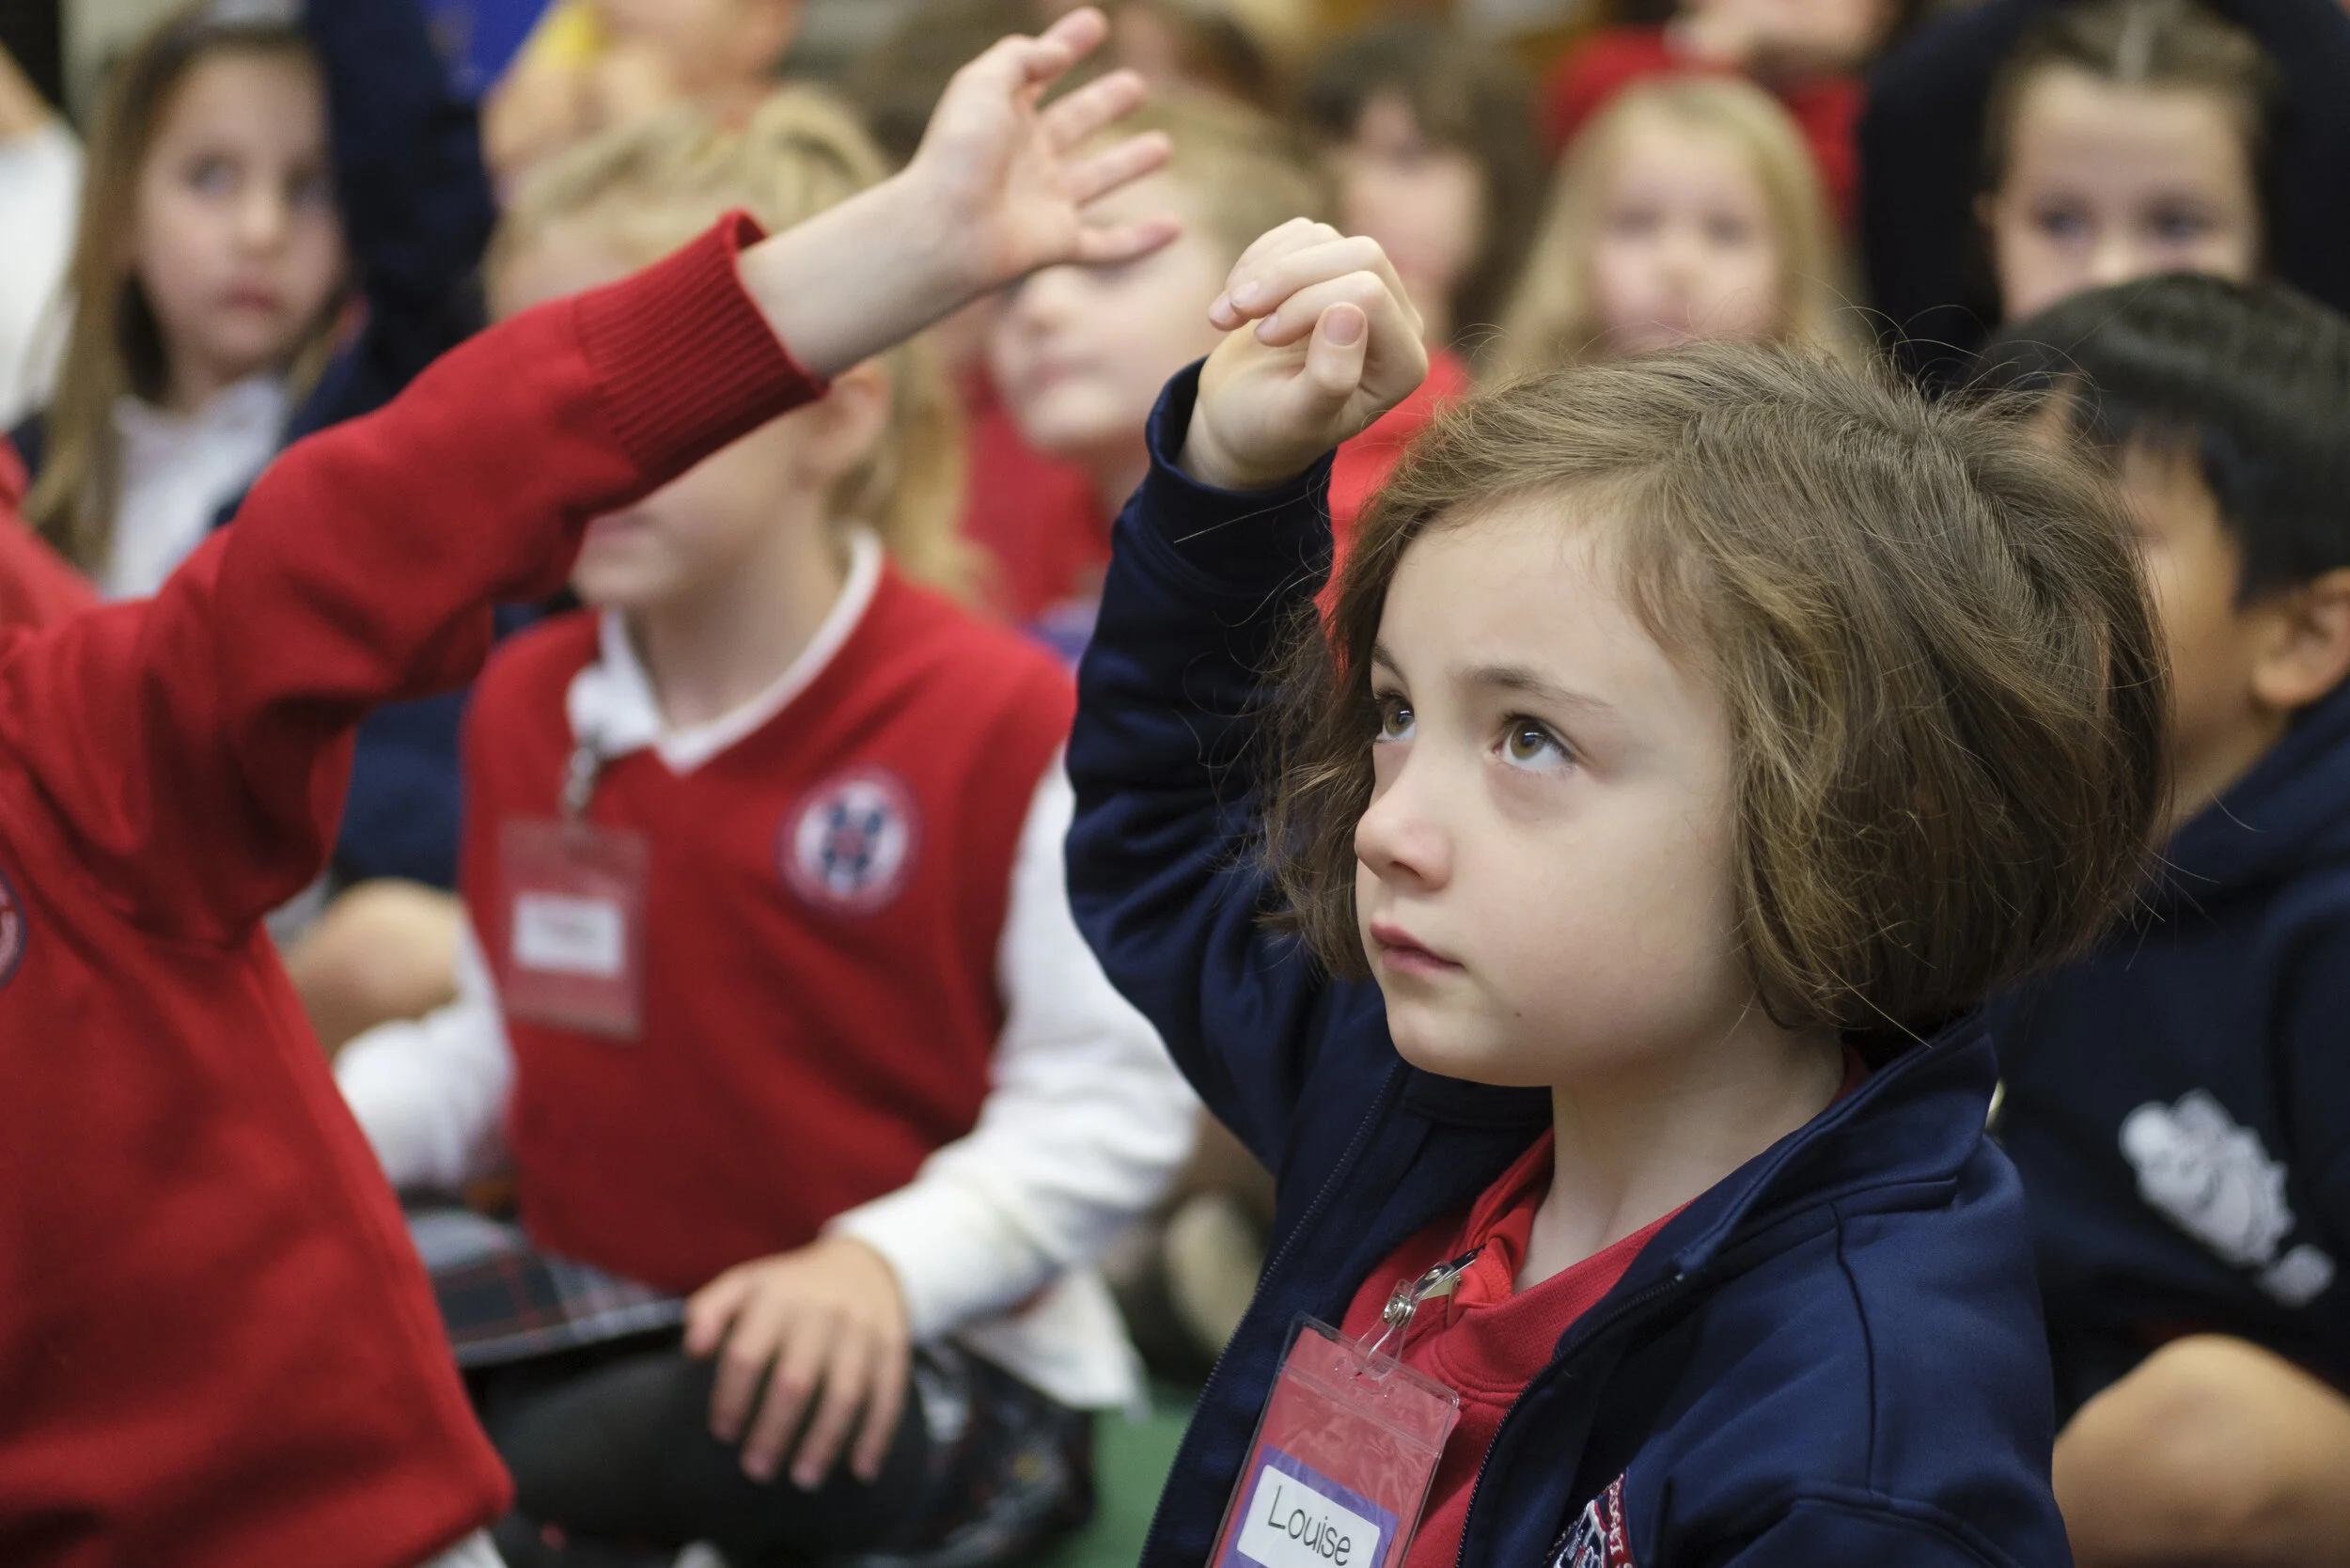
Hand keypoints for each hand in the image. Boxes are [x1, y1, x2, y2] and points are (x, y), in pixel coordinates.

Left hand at [683, 1235, 911, 1488]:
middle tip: (757, 1470)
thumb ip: (711, 1309)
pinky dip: (876, 1435)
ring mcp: (861, 1327)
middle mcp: (821, 1310)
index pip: (746, 1354)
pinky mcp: (893, 1344)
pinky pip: (888, 1394)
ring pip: (845, 1393)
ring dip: (824, 1442)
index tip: (722, 1434)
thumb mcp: (746, 1283)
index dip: (731, 1398)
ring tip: (804, 1479)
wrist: (863, 1263)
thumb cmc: (790, 1288)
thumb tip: (692, 1350)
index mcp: (776, 1297)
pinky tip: (861, 1469)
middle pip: (795, 1381)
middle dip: (774, 1432)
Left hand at [904, 6, 1180, 291]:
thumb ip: (1021, 58)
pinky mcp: (1057, 244)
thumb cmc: (960, 153)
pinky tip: (1175, 230)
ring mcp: (1043, 202)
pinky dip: (1142, 241)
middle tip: (1137, 86)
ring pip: (1097, 180)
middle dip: (1105, 104)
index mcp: (1003, 117)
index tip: (1096, 22)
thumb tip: (1056, 52)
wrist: (947, 229)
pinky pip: (1107, 246)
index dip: (1067, 44)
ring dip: (1130, 163)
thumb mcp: (983, 84)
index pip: (1041, 71)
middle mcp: (1025, 158)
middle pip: (1075, 123)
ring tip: (1165, 147)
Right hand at [1182, 221, 1429, 492]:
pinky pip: (1301, 234)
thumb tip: (1350, 313)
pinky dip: (1258, 258)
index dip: (1308, 303)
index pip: (1368, 293)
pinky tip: (1234, 300)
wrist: (1239, 419)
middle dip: (1288, 275)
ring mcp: (1363, 288)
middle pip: (1359, 253)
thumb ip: (1330, 379)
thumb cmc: (1269, 429)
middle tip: (1237, 311)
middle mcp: (1396, 321)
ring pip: (1324, 239)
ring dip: (1263, 269)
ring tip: (1225, 315)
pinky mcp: (1329, 268)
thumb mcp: (1294, 419)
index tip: (1264, 338)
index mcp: (1401, 365)